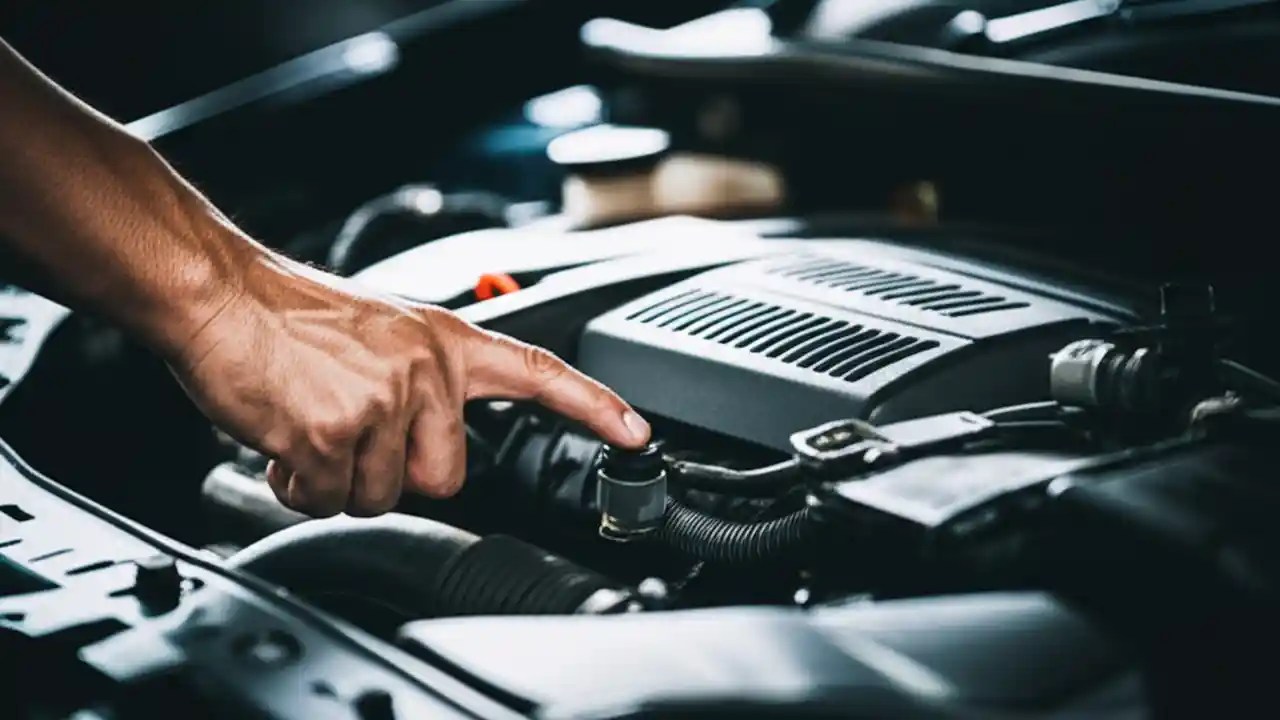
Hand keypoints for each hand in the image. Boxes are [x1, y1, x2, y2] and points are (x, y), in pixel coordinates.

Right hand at [166, 254, 649, 516]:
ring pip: (382, 497)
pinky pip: (330, 499)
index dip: (593, 407)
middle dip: (397, 475)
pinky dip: (301, 484)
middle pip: (447, 479)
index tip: (636, 434)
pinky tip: (286, 437)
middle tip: (353, 430)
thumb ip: (426, 386)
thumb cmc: (292, 317)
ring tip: (312, 422)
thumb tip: (435, 453)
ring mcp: (385, 402)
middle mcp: (427, 371)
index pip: (539, 375)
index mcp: (445, 343)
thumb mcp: (384, 334)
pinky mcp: (337, 433)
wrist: (221, 297)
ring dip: (342, 479)